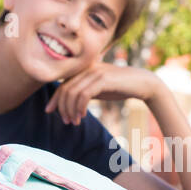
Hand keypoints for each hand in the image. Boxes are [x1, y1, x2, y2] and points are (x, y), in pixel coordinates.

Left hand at [45, 63, 161, 124]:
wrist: (142, 83)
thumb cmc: (119, 87)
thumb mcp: (97, 89)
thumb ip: (84, 92)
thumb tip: (68, 103)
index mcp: (84, 69)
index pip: (63, 84)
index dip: (54, 98)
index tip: (49, 111)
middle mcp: (87, 68)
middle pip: (65, 88)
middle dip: (62, 107)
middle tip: (66, 121)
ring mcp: (95, 72)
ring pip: (73, 92)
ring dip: (71, 110)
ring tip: (75, 122)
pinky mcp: (103, 79)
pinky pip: (84, 94)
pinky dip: (80, 107)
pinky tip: (82, 115)